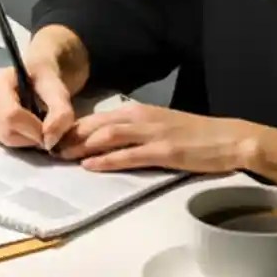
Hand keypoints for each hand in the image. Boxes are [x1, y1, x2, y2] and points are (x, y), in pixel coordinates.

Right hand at [0, 59, 75, 150]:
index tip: (48, 129)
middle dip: (28, 136)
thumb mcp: (58, 90)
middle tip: (41, 128)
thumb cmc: (44, 79)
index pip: (11, 116)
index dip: (33, 129)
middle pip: (4, 131)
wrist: (32, 73)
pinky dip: (10, 138)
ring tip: (29, 123)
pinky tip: (17, 125)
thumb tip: (49, 140)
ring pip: (0, 138)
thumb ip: (61, 113)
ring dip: (20, 139)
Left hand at [55, 102, 258, 173]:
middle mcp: (141, 118)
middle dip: (70, 136)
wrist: (228, 138)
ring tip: (61, 155)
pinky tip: (91, 165)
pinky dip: (107, 160)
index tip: (53, 137)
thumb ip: (133, 130)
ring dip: (82, 146)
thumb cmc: (194, 134)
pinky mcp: (164, 151)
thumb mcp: (159, 125)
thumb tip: (105, 138)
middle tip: (48, 148)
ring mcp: (152, 134)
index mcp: (138, 111)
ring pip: (108, 136)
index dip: (72, 127)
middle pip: (96, 124)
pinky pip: (129, 155)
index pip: (97, 117)